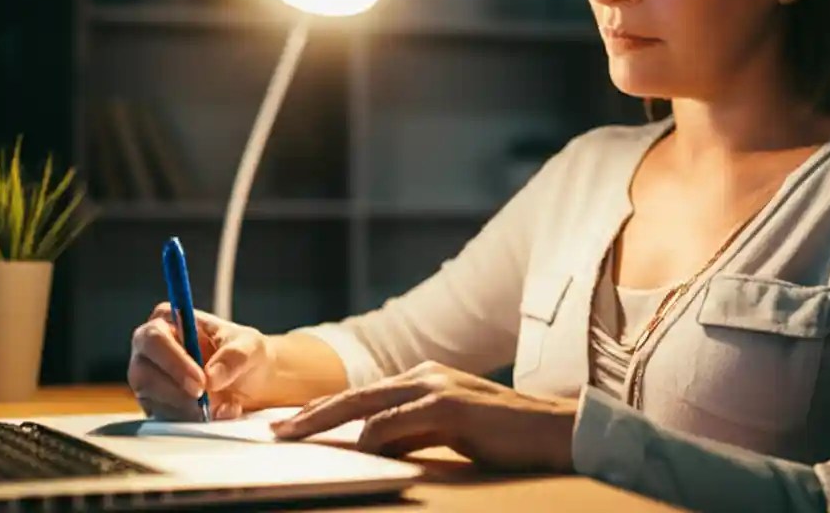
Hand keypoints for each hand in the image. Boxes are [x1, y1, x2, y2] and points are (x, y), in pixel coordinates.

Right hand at [127, 303, 274, 420]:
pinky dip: (192, 421)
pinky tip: (216, 414)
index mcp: (168, 321)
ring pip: (154, 401)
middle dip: (178, 392)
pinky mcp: (157, 406)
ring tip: (222, 407)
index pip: (154, 338)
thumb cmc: (244, 353)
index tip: (200, 380)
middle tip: (207, 403)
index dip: (173, 360)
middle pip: (144, 372)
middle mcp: (151, 351)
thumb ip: (233, 357)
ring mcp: (150, 380)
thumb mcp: (249, 346)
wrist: (254, 382)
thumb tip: (211, 377)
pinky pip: (165, 419)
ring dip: (189, 409)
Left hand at [270, 361, 576, 471]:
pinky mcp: (448, 406)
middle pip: (352, 397)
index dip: (322, 409)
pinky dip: (370, 441)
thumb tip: (371, 448)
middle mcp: (423, 375)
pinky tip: (355, 455)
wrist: (555, 431)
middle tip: (274, 431)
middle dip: (309, 414)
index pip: (360, 395)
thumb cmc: (503, 438)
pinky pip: (394, 424)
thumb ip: (411, 434)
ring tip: (294, 440)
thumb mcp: (448, 432)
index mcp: (422, 379)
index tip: (290, 424)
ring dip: (325, 424)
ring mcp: (435, 387)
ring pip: (364, 407)